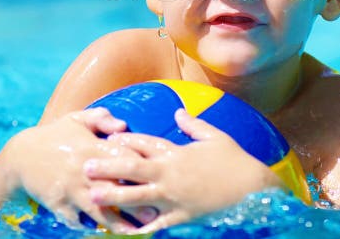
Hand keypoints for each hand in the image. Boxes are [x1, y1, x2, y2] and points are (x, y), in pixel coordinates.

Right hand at [0, 107, 141, 233]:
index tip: (158, 178)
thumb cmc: (54, 135)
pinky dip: (89, 227)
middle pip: (114, 188)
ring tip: (135, 232)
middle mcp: (82, 170)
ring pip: (97, 209)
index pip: (122, 158)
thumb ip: (101, 117)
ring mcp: (70, 189)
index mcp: (91, 147)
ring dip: (116, 222)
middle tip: (154, 214)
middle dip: (134, 202)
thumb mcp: (76, 119)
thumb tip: (123, 125)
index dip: (141, 168)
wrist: (19, 157)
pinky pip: (76, 220)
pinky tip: (105, 235)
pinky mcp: (58, 204)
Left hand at [83, 108, 281, 233]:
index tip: (105, 138)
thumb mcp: (217, 137)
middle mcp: (171, 173)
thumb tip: (178, 112)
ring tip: (93, 196)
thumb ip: (194, 124)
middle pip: (133, 168)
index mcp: (178, 153)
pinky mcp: (182, 217)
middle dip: (108, 166)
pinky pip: (156, 224)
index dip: (124, 140)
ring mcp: (175, 197)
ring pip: (138, 196)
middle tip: (85, 166)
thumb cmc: (236, 161)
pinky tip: (123, 232)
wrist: (254, 190)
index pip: (146, 143)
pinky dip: (140, 229)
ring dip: (114, 196)